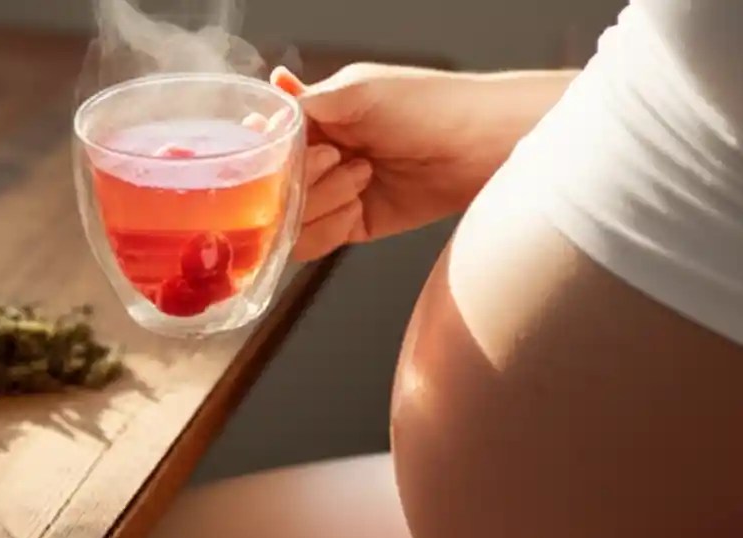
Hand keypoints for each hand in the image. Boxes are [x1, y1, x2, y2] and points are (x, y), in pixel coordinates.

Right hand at [270, 64, 496, 260]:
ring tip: (362, 177)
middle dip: (302, 179)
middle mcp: (321, 156)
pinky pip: (317, 242)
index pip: (266, 144)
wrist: (479, 148)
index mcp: (317, 117)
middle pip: (274, 187)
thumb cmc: (428, 106)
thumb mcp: (355, 91)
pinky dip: (331, 228)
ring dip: (320, 203)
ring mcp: (335, 193)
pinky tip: (359, 206)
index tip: (280, 154)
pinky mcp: (354, 225)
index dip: (267, 155)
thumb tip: (262, 116)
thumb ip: (304, 106)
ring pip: (290, 219)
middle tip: (339, 158)